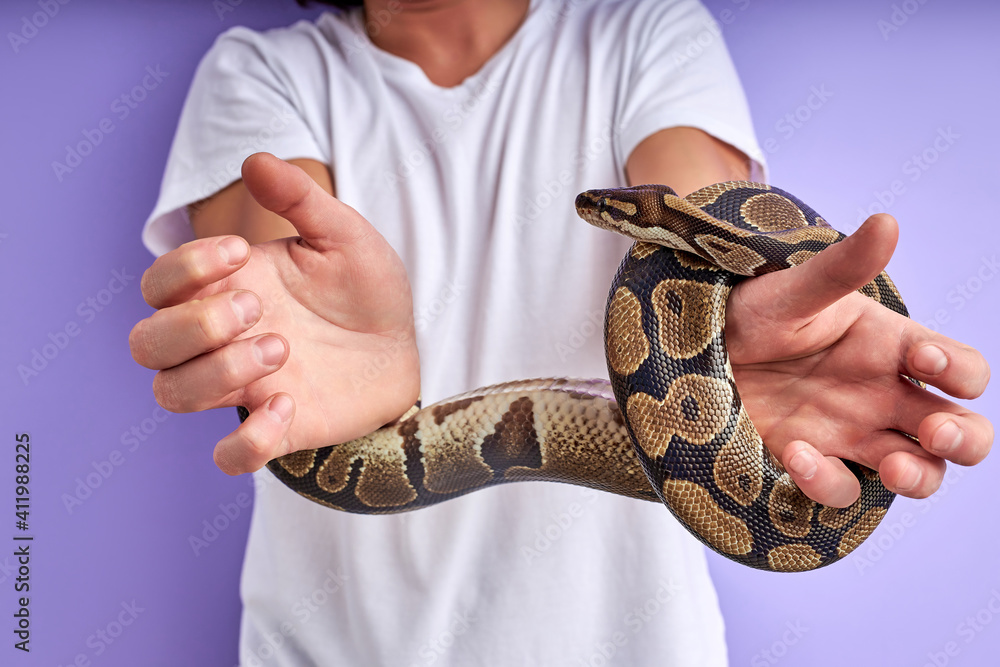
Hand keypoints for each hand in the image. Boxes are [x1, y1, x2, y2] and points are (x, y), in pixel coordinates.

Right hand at [129, 153, 419, 474]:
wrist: (409, 343)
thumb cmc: (367, 288)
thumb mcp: (344, 235)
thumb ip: (301, 200)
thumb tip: (255, 159)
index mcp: (227, 289)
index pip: (158, 285)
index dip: (181, 269)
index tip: (238, 253)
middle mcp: (222, 341)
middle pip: (147, 345)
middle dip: (192, 325)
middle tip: (257, 307)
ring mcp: (245, 387)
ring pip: (172, 394)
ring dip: (217, 372)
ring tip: (281, 348)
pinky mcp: (279, 428)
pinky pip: (230, 456)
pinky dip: (247, 440)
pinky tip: (289, 404)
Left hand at [725, 213, 991, 506]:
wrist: (693, 347)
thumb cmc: (749, 310)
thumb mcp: (791, 290)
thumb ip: (840, 267)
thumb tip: (887, 222)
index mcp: (890, 347)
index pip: (959, 368)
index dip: (958, 371)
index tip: (922, 361)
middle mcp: (881, 395)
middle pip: (959, 430)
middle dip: (964, 439)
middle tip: (936, 433)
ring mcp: (849, 433)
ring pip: (919, 471)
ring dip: (919, 477)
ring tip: (895, 467)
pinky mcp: (810, 461)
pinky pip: (841, 488)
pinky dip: (829, 481)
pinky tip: (797, 455)